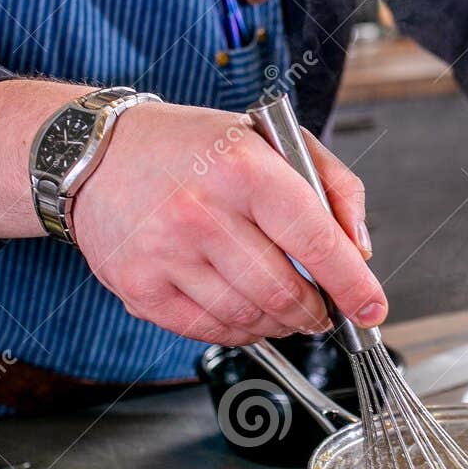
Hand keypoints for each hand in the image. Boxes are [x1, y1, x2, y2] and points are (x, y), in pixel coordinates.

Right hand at [72, 102, 384, 345]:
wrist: (95, 155)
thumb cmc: (190, 148)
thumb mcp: (271, 138)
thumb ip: (332, 186)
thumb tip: (359, 250)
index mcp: (244, 169)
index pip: (316, 242)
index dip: (353, 285)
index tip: (372, 307)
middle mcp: (202, 212)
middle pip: (285, 293)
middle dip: (316, 311)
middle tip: (323, 309)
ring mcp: (167, 254)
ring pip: (249, 318)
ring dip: (280, 324)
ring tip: (284, 308)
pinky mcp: (139, 286)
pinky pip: (208, 330)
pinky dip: (238, 330)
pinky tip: (243, 310)